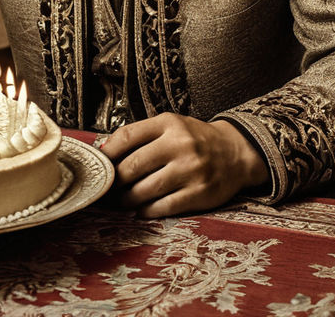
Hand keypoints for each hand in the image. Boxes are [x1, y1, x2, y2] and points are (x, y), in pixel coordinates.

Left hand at [101, 114, 268, 217]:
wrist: (235, 152)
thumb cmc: (194, 139)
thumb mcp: (171, 125)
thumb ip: (142, 135)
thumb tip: (105, 152)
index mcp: (168, 123)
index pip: (128, 135)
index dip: (108, 152)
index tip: (99, 164)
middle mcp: (179, 145)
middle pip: (133, 166)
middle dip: (115, 181)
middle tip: (106, 189)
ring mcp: (190, 170)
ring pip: (146, 190)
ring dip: (127, 199)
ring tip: (121, 201)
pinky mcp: (199, 193)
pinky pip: (164, 206)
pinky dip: (147, 210)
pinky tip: (141, 209)